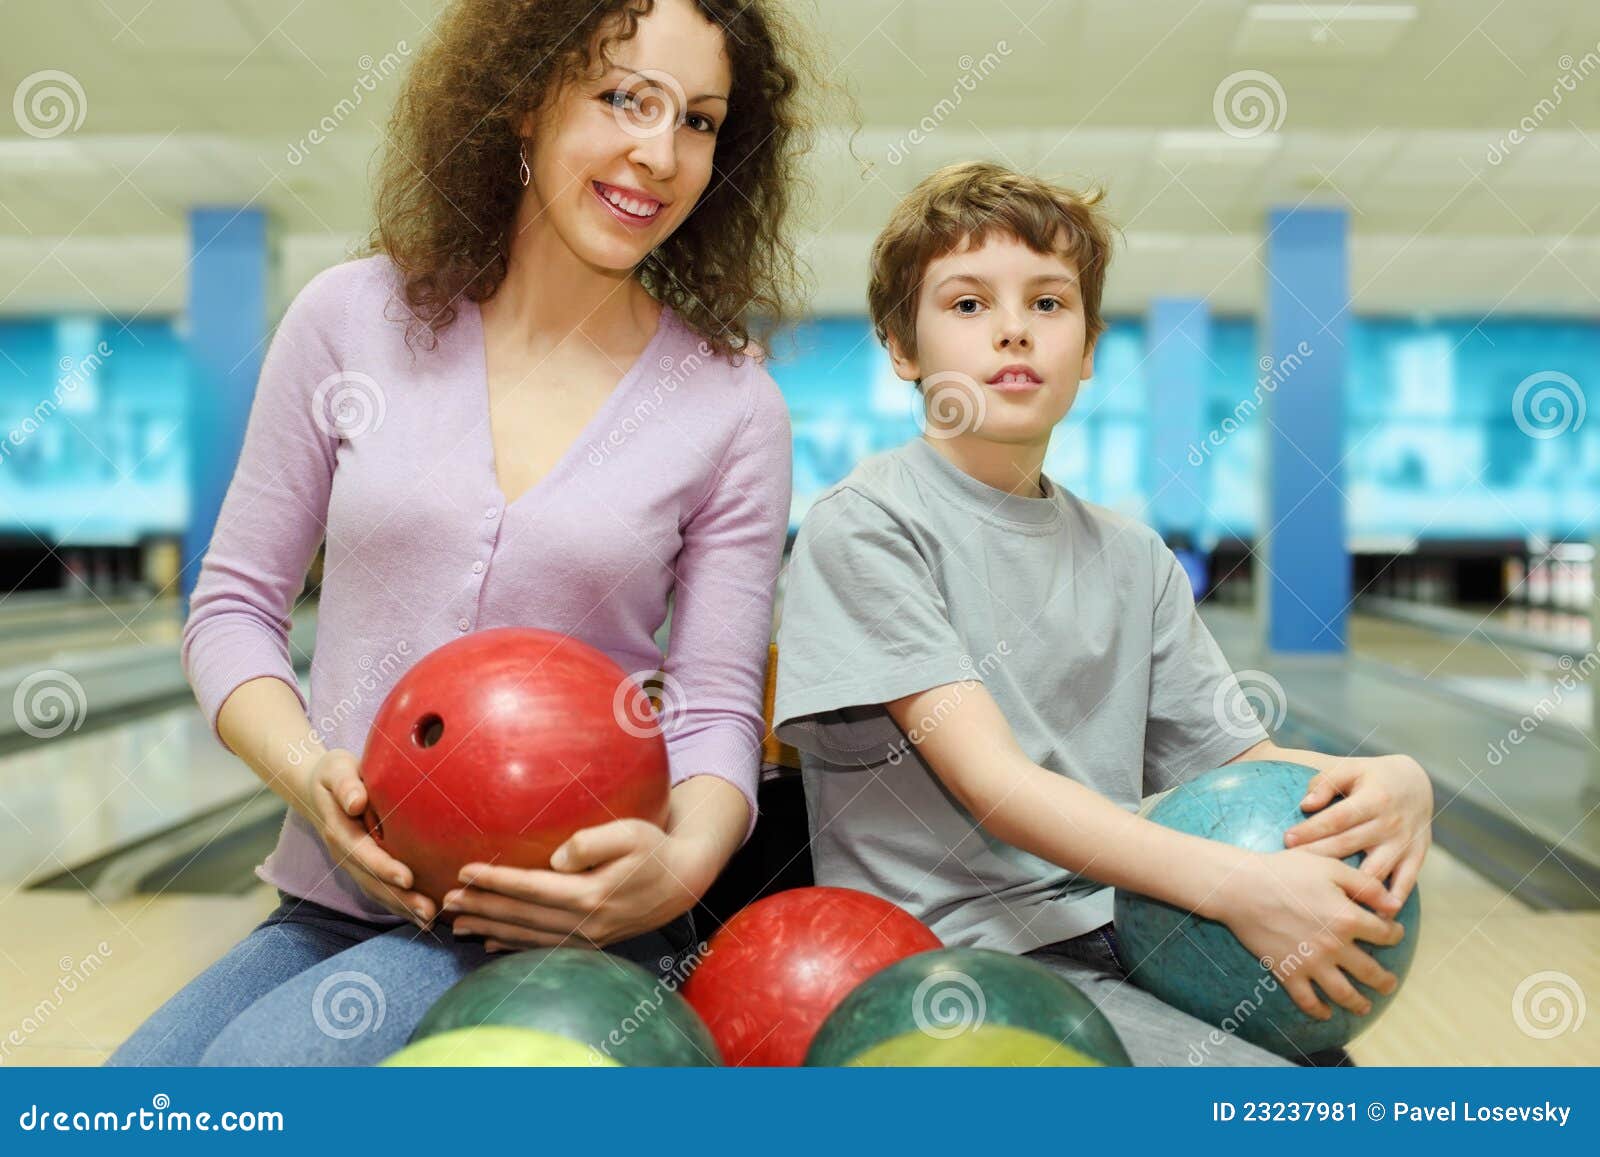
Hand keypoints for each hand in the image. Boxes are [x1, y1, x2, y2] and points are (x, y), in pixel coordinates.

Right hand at [300, 749, 435, 928]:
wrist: (318, 787)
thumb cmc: (335, 773)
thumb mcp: (336, 770)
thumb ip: (346, 785)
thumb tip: (356, 802)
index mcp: (339, 830)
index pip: (362, 853)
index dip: (383, 867)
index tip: (408, 879)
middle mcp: (344, 853)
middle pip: (371, 882)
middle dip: (399, 899)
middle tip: (428, 912)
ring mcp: (352, 864)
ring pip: (376, 891)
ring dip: (402, 908)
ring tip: (430, 922)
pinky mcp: (362, 867)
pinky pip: (380, 890)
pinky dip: (400, 905)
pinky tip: (423, 917)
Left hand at [442, 818, 715, 950]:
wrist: (684, 881)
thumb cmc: (655, 849)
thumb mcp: (631, 833)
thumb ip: (592, 842)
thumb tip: (556, 858)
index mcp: (589, 894)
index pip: (530, 888)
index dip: (495, 880)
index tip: (463, 872)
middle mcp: (584, 923)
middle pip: (521, 916)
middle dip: (481, 907)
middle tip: (445, 902)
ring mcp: (587, 938)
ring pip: (526, 936)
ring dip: (490, 929)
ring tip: (457, 924)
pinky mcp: (590, 943)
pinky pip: (542, 948)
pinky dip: (514, 947)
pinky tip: (492, 945)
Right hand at [1220, 850, 1405, 1020]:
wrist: (1241, 887)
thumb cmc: (1285, 871)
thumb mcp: (1330, 867)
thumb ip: (1366, 885)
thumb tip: (1393, 904)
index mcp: (1348, 918)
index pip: (1385, 934)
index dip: (1395, 934)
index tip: (1394, 934)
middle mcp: (1334, 946)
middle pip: (1370, 972)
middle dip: (1385, 981)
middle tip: (1389, 984)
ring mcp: (1311, 963)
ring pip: (1344, 993)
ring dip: (1359, 1003)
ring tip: (1365, 1006)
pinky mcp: (1287, 972)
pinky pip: (1307, 1001)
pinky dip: (1319, 1011)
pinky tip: (1326, 1012)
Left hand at [1285, 754, 1432, 911]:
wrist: (1416, 781)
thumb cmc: (1372, 776)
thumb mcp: (1350, 768)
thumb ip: (1326, 782)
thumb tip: (1306, 804)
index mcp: (1373, 799)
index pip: (1337, 819)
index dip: (1312, 830)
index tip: (1287, 840)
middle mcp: (1390, 823)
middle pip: (1349, 845)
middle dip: (1320, 857)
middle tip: (1294, 871)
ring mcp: (1404, 842)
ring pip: (1375, 869)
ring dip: (1353, 887)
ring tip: (1329, 902)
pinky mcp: (1416, 856)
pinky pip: (1406, 882)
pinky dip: (1392, 900)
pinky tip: (1375, 917)